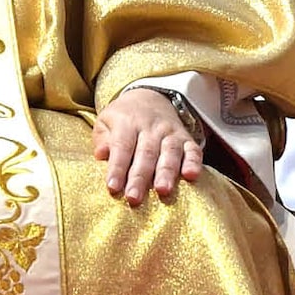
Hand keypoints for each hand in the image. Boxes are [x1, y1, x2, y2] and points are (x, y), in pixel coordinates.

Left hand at [94, 87, 203, 205]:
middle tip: (134, 198)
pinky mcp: (187, 138)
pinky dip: (194, 162)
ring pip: (170, 152)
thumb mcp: (105, 121)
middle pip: (145, 153)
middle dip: (140, 177)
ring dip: (166, 172)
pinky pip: (193, 150)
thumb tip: (101, 154)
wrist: (150, 96)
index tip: (112, 187)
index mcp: (127, 123)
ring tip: (163, 190)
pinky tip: (191, 176)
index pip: (122, 146)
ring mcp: (170, 133)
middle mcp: (151, 127)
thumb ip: (102, 139)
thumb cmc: (123, 118)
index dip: (117, 168)